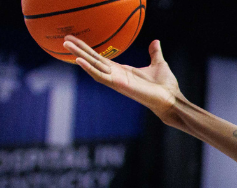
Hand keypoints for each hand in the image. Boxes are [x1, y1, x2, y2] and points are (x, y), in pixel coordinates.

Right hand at [62, 37, 181, 120]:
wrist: (172, 99)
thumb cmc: (165, 86)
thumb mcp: (158, 64)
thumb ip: (154, 53)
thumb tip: (155, 42)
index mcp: (122, 70)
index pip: (100, 58)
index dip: (87, 49)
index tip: (75, 40)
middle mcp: (116, 75)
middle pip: (93, 60)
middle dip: (79, 50)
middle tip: (64, 40)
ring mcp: (116, 80)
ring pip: (93, 66)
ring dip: (80, 56)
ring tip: (66, 45)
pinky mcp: (119, 85)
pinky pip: (101, 76)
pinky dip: (90, 68)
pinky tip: (79, 61)